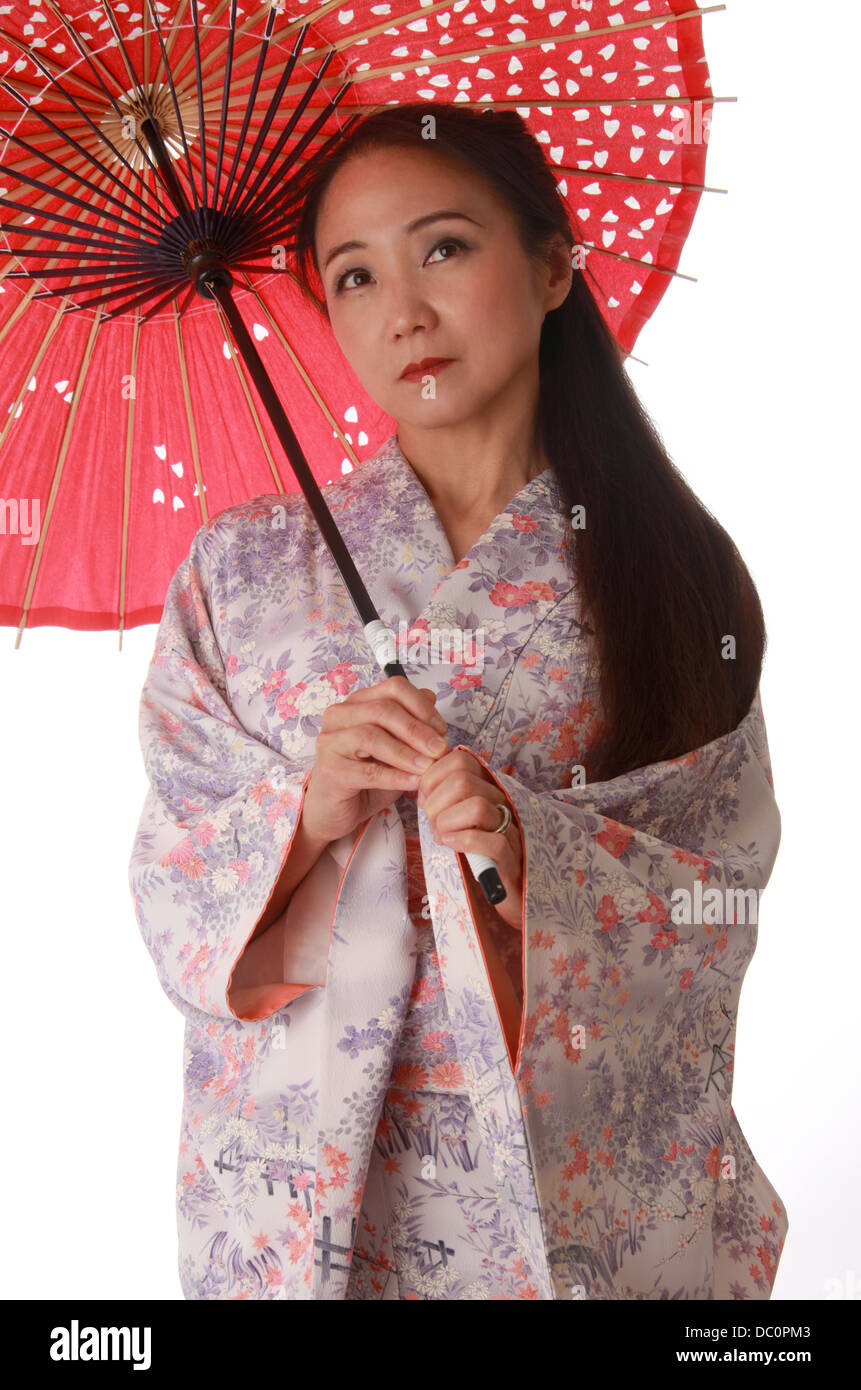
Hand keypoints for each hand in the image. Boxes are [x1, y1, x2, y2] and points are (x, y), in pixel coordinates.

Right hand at [301, 676, 449, 843]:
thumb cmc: (367, 777)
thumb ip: (411, 722)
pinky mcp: (330, 770)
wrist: (338, 810)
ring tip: (428, 766)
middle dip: (417, 730)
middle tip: (439, 749)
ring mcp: (330, 742)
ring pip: (372, 736)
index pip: (393, 688)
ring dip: (406, 752)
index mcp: (358, 703)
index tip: (441, 728)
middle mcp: (339, 716)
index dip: (422, 707)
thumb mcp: (395, 746)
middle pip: (383, 710)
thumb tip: (431, 698)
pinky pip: (368, 771)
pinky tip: (414, 782)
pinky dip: (396, 776)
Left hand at [417, 747, 523, 930]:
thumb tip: (419, 783)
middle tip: (433, 823)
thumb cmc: (475, 851)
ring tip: (442, 837)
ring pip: (476, 806)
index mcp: (486, 787)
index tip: (425, 799)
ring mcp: (509, 828)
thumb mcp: (457, 817)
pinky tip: (453, 845)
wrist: (505, 890)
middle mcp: (501, 801)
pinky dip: (464, 841)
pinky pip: (491, 841)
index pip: (460, 759)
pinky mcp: (511, 857)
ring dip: (447, 823)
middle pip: (462, 781)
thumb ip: (443, 797)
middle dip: (435, 803)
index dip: (433, 777)